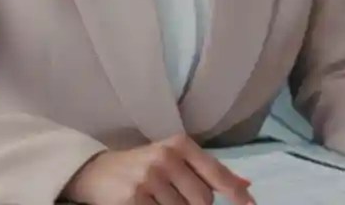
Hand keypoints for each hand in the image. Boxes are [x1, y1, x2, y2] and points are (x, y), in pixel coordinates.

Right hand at [61, 134, 254, 204]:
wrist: (97, 172)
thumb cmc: (143, 166)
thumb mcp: (175, 159)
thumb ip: (209, 171)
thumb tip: (246, 185)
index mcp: (180, 145)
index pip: (217, 173)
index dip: (236, 193)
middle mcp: (166, 158)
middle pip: (202, 200)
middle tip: (175, 196)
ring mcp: (149, 179)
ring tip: (158, 199)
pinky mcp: (134, 199)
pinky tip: (149, 204)